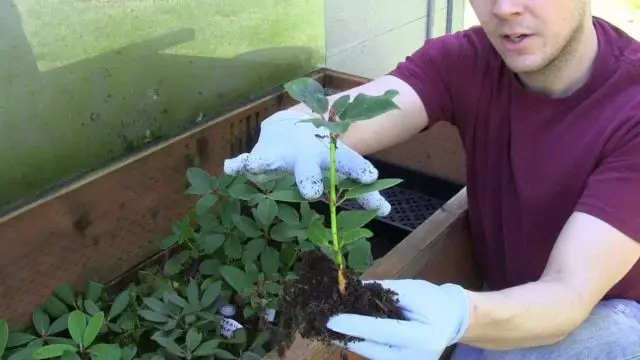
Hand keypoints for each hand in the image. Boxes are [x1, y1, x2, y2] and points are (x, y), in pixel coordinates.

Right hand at [223, 109, 391, 215]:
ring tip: (256, 168)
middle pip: (309, 166)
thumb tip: (387, 212)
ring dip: (265, 164)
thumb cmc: (321, 157)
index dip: (357, 169)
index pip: (347, 163)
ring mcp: (281, 154)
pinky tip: (230, 168)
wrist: (291, 126)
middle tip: (311, 192)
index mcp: (330, 157)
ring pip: (274, 160)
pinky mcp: (261, 156)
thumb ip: (363, 193)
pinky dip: (239, 164)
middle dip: (309, 177)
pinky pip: (247, 160)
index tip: (370, 176)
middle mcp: (305, 154)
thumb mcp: (342, 171)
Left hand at [326, 279, 469, 359]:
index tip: (330, 318)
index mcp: (422, 337)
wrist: (452, 319)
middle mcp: (415, 359)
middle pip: (370, 349)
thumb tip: (349, 291)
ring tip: (331, 325)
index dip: (353, 324)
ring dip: (350, 340)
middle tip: (323, 322)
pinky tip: (347, 332)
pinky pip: (375, 355)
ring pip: (370, 355)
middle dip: (345, 335)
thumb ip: (379, 292)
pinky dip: (361, 343)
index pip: (380, 331)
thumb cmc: (431, 300)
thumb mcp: (408, 289)